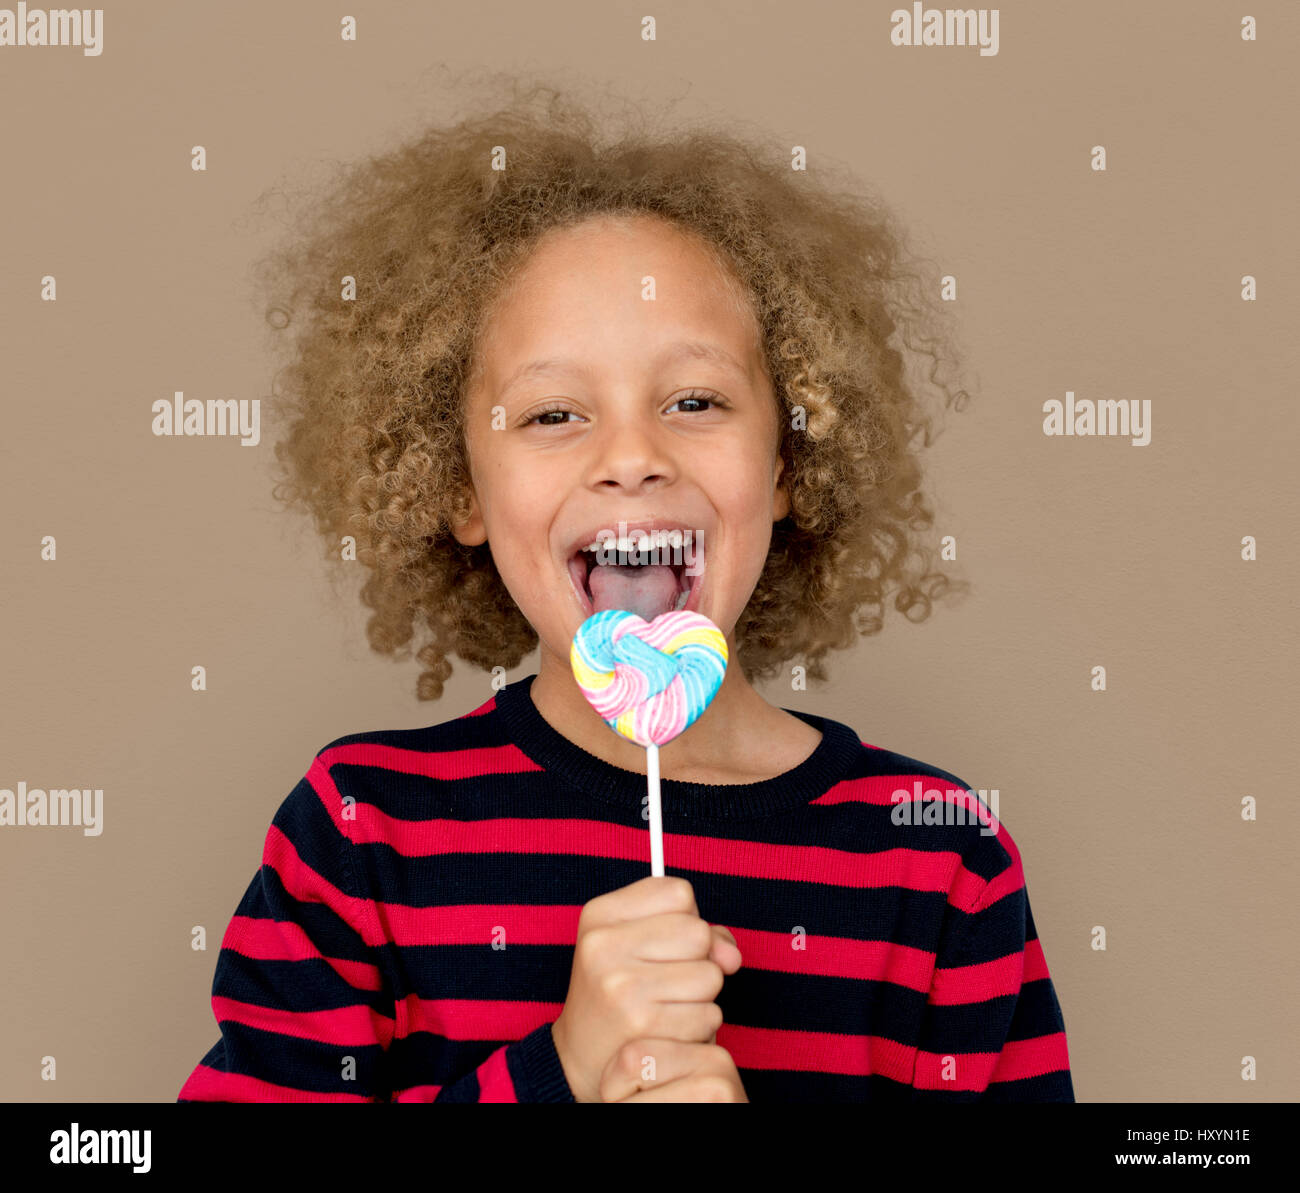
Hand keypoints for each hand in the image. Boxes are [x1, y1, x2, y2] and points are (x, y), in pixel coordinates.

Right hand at [551, 875, 742, 1103]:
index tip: (662, 942)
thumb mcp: (639, 944)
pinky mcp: (642, 1026)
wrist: (581, 1058)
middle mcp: (604, 945)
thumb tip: (731, 957)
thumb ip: (695, 932)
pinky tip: (671, 1029)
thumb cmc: (619, 991)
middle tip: (666, 978)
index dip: (684, 918)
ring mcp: (620, 985)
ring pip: (711, 975)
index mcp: (599, 914)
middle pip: (698, 932)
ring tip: (668, 1004)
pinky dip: (701, 1025)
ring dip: (702, 995)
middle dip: (698, 957)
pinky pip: (709, 1014)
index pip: (678, 893)